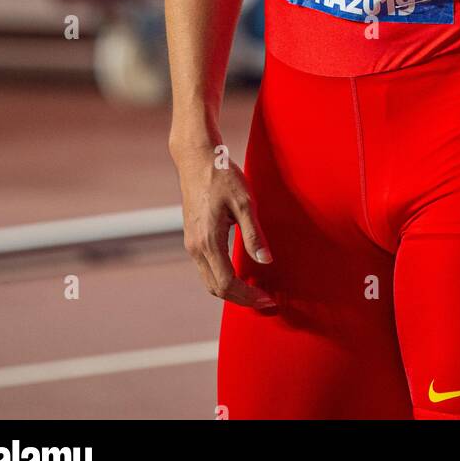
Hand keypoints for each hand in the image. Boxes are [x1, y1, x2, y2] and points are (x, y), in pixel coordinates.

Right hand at [171, 140, 274, 308]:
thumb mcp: (244, 202)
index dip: (248, 296)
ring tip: (255, 290)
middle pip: (216, 288)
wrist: (197, 159)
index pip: (227, 284)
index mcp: (209, 241)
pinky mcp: (192, 237)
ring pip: (209, 280)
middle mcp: (196, 247)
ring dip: (231, 291)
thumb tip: (266, 261)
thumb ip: (253, 234)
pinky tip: (239, 273)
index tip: (268, 300)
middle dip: (240, 299)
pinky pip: (206, 268)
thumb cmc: (222, 176)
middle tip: (265, 301)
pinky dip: (222, 278)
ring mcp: (191, 243)